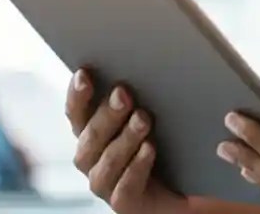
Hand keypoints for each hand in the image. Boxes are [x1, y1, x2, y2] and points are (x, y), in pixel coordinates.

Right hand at [65, 68, 187, 213]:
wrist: (183, 187)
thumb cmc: (165, 145)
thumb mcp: (154, 115)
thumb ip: (142, 94)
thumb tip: (152, 60)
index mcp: (92, 132)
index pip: (76, 112)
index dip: (77, 94)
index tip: (85, 73)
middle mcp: (91, 158)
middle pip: (90, 135)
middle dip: (107, 113)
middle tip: (124, 93)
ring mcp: (105, 182)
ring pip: (106, 161)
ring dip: (124, 138)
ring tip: (143, 118)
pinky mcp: (124, 203)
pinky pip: (125, 186)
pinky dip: (136, 166)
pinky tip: (150, 149)